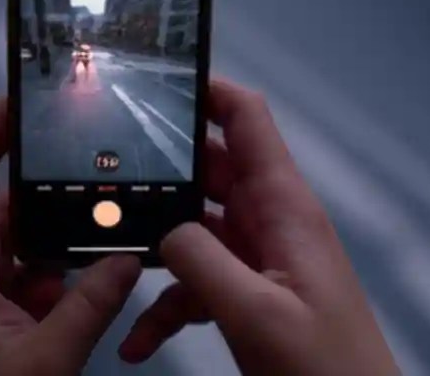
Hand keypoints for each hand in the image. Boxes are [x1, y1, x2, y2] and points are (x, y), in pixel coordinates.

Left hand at [0, 99, 141, 375]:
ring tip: (113, 217)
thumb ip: (91, 306)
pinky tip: (102, 274)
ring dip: (65, 238)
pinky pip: (35, 277)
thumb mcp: (44, 361)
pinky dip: (65, 275)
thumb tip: (128, 259)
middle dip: (55, 185)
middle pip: (9, 200)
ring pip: (27, 241)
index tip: (28, 91)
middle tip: (101, 160)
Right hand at [119, 80, 397, 375]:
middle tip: (103, 176)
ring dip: (154, 251)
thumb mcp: (256, 312)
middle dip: (158, 174)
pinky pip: (196, 285)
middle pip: (208, 171)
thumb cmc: (325, 367)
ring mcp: (259, 260)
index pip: (246, 119)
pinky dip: (165, 307)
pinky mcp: (250, 296)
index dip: (205, 90)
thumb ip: (202, 262)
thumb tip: (163, 229)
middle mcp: (271, 223)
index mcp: (284, 208)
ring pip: (194, 231)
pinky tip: (137, 341)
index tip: (152, 82)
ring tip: (110, 262)